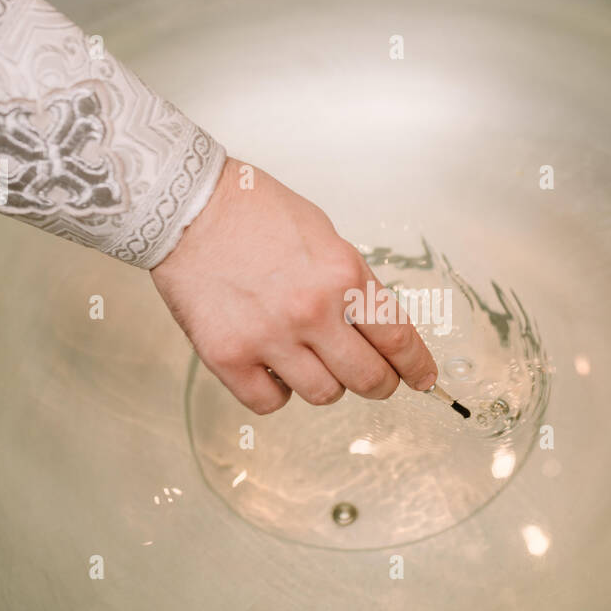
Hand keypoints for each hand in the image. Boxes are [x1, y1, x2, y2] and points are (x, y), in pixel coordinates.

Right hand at [151, 157, 438, 413]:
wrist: (187, 207)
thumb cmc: (253, 212)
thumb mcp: (325, 237)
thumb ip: (352, 284)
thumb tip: (375, 328)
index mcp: (343, 276)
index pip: (398, 339)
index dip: (417, 367)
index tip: (422, 379)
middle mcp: (312, 311)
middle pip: (369, 379)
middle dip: (379, 384)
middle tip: (376, 381)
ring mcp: (269, 337)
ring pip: (324, 395)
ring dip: (326, 384)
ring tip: (310, 360)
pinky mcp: (228, 357)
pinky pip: (270, 402)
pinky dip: (278, 392)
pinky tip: (272, 368)